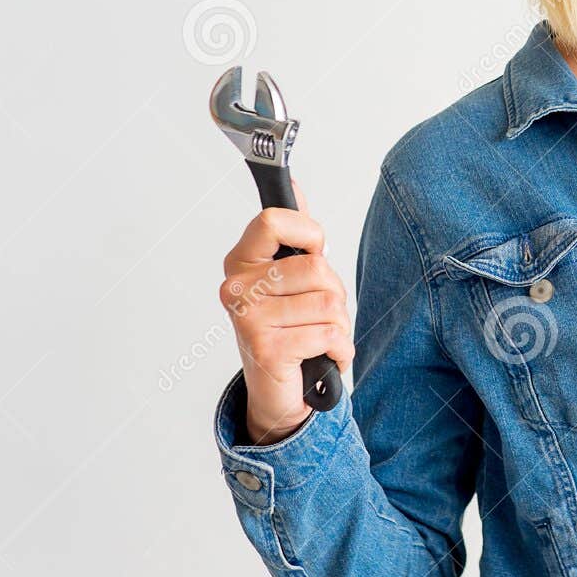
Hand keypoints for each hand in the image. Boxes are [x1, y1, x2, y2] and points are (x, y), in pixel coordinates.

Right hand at [218, 175, 354, 443]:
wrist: (280, 393)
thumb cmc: (288, 330)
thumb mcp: (292, 278)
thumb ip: (294, 234)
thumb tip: (292, 184)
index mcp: (241, 261)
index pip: (274, 220)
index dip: (310, 233)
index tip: (315, 251)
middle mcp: (236, 287)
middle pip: (317, 268)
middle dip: (334, 294)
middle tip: (315, 315)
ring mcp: (248, 318)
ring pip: (329, 302)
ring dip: (338, 325)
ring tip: (316, 337)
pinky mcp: (267, 348)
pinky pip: (330, 333)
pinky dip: (339, 350)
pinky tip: (320, 358)